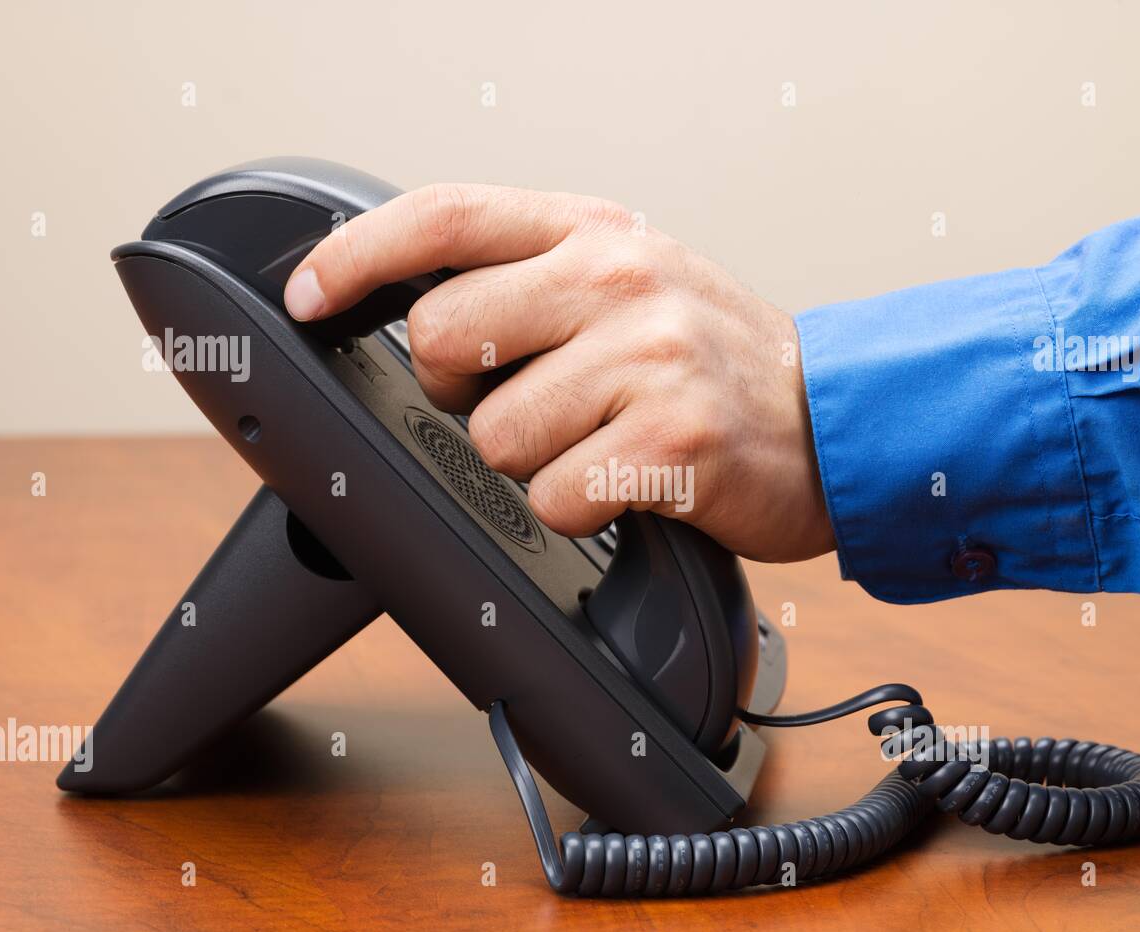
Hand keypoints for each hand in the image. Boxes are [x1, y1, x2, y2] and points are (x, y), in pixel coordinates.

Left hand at [284, 184, 835, 562]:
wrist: (828, 422)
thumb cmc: (717, 360)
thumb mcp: (631, 282)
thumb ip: (534, 277)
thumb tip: (418, 307)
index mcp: (597, 231)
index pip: (445, 215)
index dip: (357, 254)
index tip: (310, 294)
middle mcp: (619, 278)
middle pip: (444, 336)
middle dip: (463, 391)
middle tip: (532, 398)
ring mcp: (648, 358)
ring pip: (494, 435)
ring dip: (532, 460)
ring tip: (601, 442)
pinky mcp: (670, 443)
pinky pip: (552, 497)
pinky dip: (577, 509)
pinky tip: (628, 483)